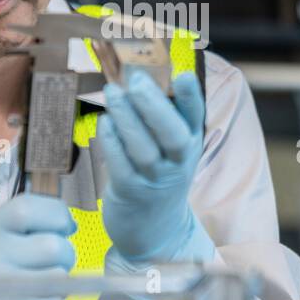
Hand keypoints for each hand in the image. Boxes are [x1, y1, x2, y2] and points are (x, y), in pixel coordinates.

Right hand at [0, 192, 76, 299]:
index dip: (57, 218)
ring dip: (60, 283)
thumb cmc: (2, 271)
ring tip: (40, 288)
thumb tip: (70, 226)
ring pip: (59, 277)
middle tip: (46, 267)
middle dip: (63, 256)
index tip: (58, 229)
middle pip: (52, 246)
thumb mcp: (6, 236)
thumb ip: (36, 222)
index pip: (28, 207)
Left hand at [97, 68, 214, 265]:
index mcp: (190, 142)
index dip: (191, 96)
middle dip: (153, 105)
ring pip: (143, 148)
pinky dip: (112, 142)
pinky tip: (104, 122)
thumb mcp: (171, 145)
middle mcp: (178, 162)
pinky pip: (120, 165)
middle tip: (135, 78)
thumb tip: (137, 71)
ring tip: (112, 92)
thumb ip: (162, 113)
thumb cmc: (158, 173)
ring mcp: (155, 179)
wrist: (154, 228)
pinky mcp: (131, 192)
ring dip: (127, 118)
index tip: (183, 74)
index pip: (196, 116)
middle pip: (171, 134)